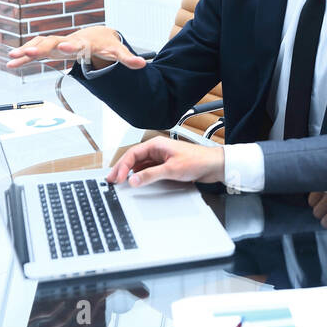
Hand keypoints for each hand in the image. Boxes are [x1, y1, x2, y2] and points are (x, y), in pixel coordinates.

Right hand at [7, 26, 146, 69]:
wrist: (95, 35)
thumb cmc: (106, 45)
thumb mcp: (117, 52)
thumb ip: (128, 59)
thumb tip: (143, 65)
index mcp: (84, 42)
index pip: (78, 43)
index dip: (71, 45)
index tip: (64, 47)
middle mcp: (68, 40)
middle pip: (54, 43)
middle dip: (42, 47)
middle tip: (30, 53)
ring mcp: (57, 43)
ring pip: (40, 45)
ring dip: (27, 51)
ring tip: (12, 58)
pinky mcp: (50, 49)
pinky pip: (34, 51)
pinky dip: (23, 56)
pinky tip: (11, 62)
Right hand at [106, 136, 224, 185]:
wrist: (214, 165)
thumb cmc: (198, 161)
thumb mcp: (171, 169)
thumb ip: (151, 175)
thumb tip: (133, 180)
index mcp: (157, 144)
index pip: (133, 154)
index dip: (122, 166)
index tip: (116, 178)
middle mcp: (158, 149)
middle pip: (134, 158)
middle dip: (122, 169)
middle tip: (111, 180)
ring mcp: (162, 157)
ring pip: (140, 164)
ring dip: (130, 172)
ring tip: (120, 181)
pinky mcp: (167, 165)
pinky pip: (149, 169)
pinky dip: (140, 175)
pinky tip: (137, 181)